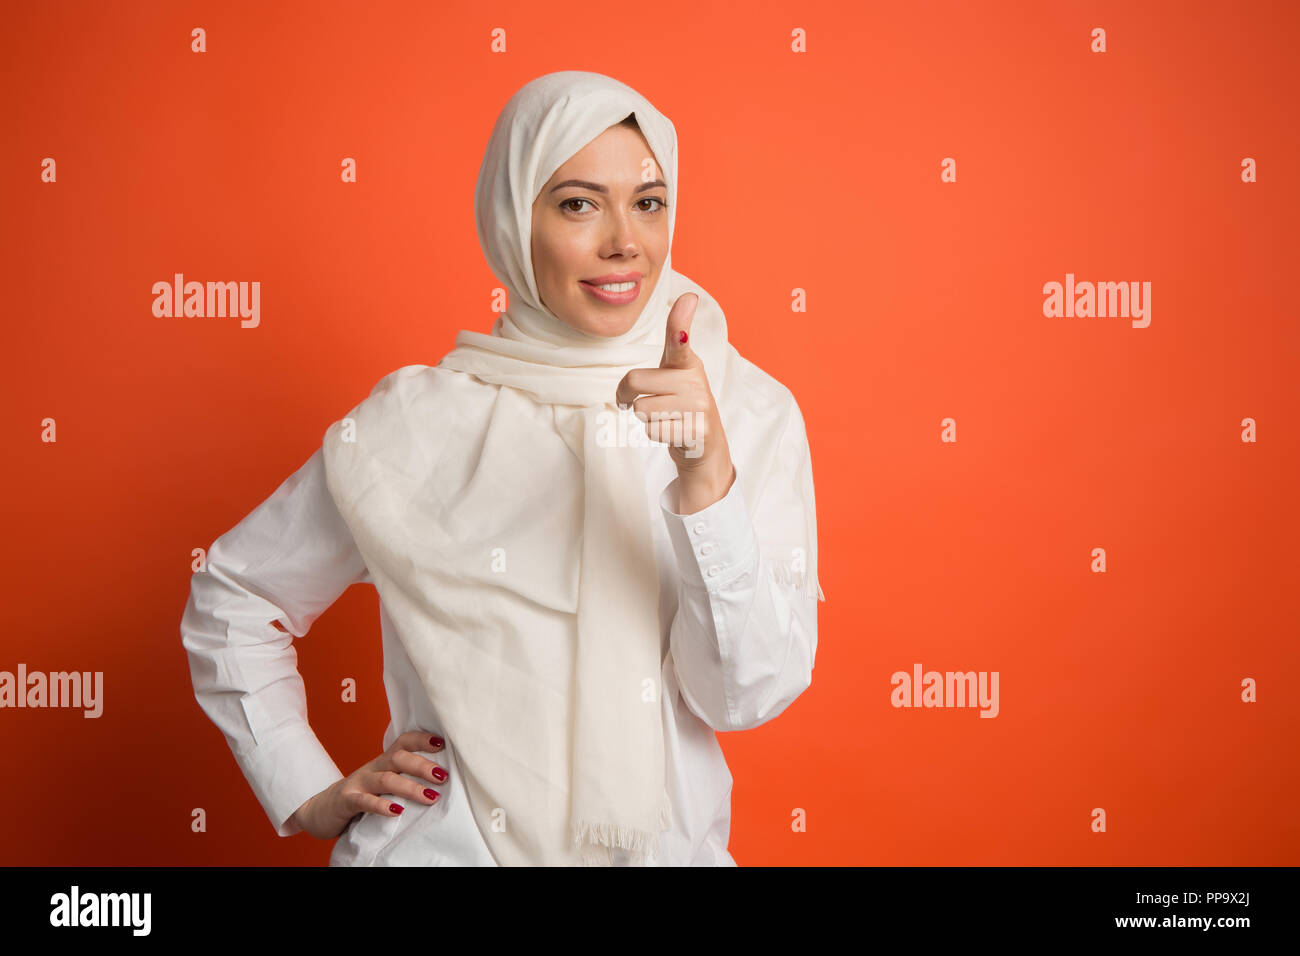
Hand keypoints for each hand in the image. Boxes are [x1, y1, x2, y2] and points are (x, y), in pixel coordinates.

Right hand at [290, 731, 448, 839]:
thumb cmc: (359, 797)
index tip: (443, 744)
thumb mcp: (382, 785)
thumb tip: (440, 782)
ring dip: (410, 787)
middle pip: (398, 758)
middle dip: (422, 766)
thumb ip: (403, 780)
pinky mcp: (346, 801)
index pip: (403, 742)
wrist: (319, 809)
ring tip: (430, 797)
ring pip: (386, 779)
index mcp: (383, 762)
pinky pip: (364, 801)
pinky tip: (397, 810)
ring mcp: (358, 783)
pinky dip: (382, 805)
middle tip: (443, 777)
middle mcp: (372, 768)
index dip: (422, 739)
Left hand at [615, 293, 734, 513]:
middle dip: (627, 396)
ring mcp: (698, 406)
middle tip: (637, 402)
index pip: (679, 338)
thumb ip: (671, 344)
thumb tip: (689, 297)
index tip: (688, 298)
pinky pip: (652, 430)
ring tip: (666, 419)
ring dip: (645, 419)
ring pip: (640, 410)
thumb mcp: (675, 372)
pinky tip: (672, 433)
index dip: (681, 319)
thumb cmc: (679, 405)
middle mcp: (695, 381)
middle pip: (633, 381)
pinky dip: (655, 434)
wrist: (703, 448)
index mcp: (687, 363)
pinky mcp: (696, 430)